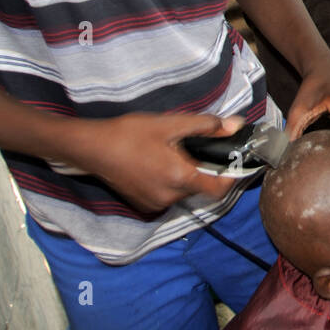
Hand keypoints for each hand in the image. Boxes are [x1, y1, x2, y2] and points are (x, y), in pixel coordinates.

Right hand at [75, 112, 241, 212]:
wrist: (92, 148)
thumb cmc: (130, 134)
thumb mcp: (171, 124)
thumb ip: (206, 126)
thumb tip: (236, 125)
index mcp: (180, 179)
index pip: (219, 189)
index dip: (231, 177)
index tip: (233, 161)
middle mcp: (169, 197)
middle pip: (200, 187)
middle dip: (203, 169)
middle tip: (195, 147)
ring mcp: (154, 204)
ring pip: (183, 191)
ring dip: (185, 175)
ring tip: (171, 153)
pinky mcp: (143, 205)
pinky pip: (167, 195)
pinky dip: (169, 182)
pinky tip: (157, 164)